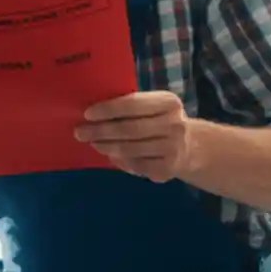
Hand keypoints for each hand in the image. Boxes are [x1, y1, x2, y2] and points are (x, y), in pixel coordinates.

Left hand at [75, 91, 194, 182]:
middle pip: (129, 129)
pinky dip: (119, 160)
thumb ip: (130, 106)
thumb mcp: (152, 107)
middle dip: (100, 131)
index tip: (87, 114)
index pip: (133, 104)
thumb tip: (92, 113)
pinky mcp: (168, 169)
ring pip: (130, 149)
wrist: (191, 147)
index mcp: (168, 102)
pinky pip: (136, 165)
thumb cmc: (160, 121)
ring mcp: (173, 148)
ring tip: (92, 143)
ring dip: (106, 146)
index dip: (108, 109)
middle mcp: (175, 124)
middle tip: (80, 132)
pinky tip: (110, 155)